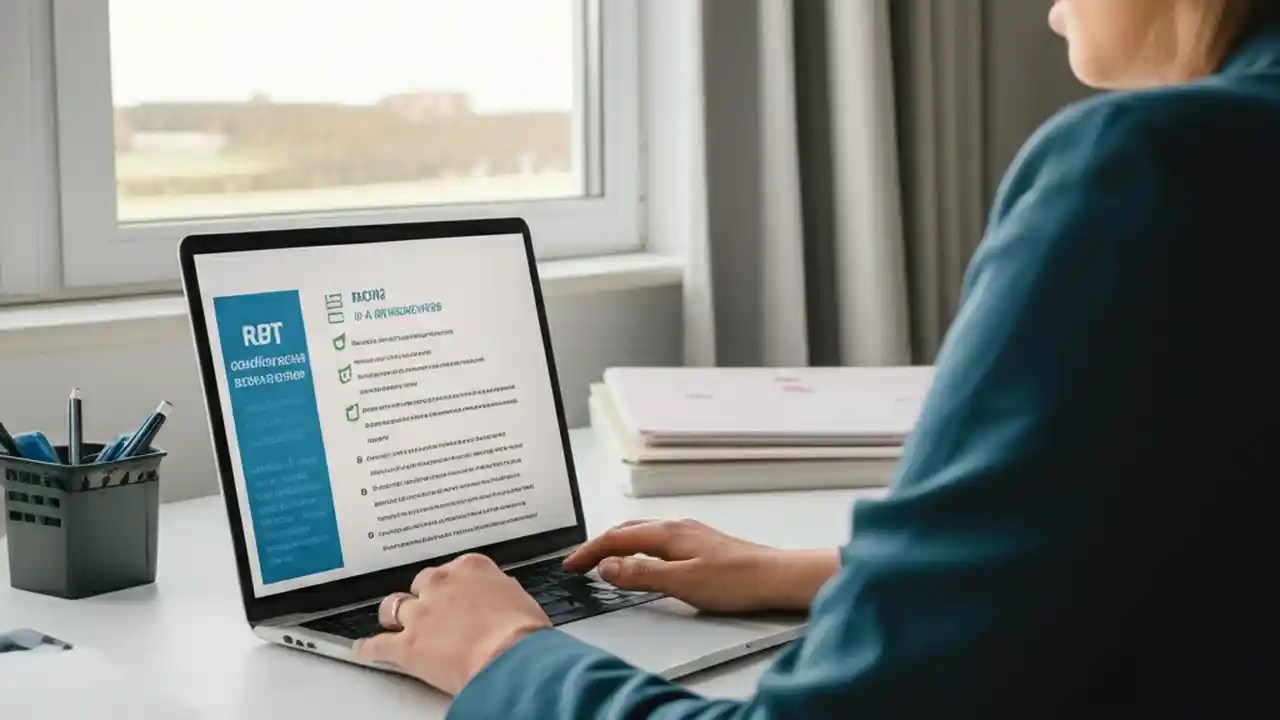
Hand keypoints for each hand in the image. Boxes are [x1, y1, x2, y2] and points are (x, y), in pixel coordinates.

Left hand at [354, 553, 550, 694]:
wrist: (510, 658)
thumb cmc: (523, 631)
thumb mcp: (518, 597)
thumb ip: (497, 591)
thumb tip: (495, 596)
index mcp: (470, 568)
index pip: (451, 570)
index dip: (451, 586)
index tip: (453, 594)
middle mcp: (441, 584)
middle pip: (421, 584)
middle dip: (425, 598)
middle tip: (432, 612)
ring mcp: (420, 613)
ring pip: (394, 606)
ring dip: (395, 616)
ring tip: (395, 623)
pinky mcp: (407, 645)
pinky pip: (378, 644)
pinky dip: (369, 648)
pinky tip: (364, 648)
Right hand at [563, 519, 839, 612]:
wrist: (776, 577)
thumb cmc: (735, 580)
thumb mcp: (680, 581)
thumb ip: (640, 573)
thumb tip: (607, 566)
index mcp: (667, 533)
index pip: (616, 538)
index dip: (589, 551)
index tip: (570, 565)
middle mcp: (676, 527)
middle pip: (627, 530)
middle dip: (599, 544)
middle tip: (579, 562)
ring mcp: (690, 533)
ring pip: (642, 533)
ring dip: (618, 544)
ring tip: (603, 560)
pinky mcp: (701, 544)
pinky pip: (657, 540)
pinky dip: (638, 548)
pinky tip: (643, 561)